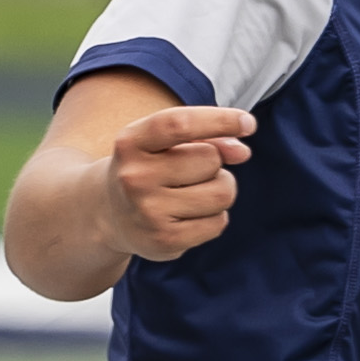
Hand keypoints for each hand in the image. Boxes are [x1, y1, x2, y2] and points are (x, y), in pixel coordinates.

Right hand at [99, 106, 255, 259]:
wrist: (110, 213)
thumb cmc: (150, 168)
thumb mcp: (166, 144)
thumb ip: (207, 138)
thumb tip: (242, 151)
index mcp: (130, 142)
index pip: (179, 124)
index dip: (219, 120)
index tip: (249, 123)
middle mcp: (134, 177)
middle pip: (211, 159)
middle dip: (214, 163)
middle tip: (189, 172)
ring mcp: (148, 211)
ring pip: (222, 193)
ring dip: (220, 190)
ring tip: (192, 192)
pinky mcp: (165, 240)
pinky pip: (219, 222)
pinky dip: (214, 217)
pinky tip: (188, 215)